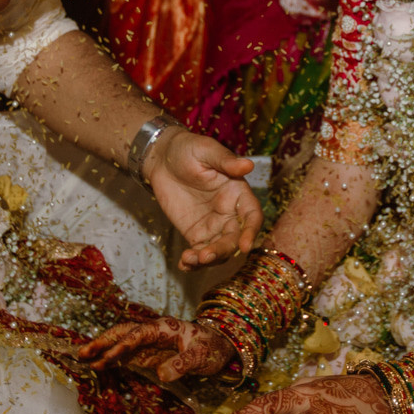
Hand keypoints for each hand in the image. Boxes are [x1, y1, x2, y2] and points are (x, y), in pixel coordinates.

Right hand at [79, 317, 236, 383]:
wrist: (220, 347)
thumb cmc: (212, 348)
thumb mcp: (201, 356)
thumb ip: (182, 364)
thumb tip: (161, 374)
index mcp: (164, 327)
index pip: (139, 334)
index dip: (124, 344)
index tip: (110, 356)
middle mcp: (152, 332)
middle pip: (123, 332)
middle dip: (103, 341)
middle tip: (83, 353)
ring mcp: (149, 343)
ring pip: (121, 342)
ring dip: (103, 349)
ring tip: (83, 359)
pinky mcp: (148, 354)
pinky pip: (126, 355)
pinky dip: (112, 359)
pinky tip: (99, 366)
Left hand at [143, 130, 260, 268]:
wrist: (161, 157)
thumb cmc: (188, 149)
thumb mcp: (206, 151)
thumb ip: (226, 161)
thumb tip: (249, 164)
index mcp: (238, 192)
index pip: (252, 215)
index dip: (251, 231)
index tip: (245, 245)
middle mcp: (230, 212)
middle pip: (234, 238)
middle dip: (223, 250)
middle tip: (206, 256)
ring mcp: (212, 225)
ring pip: (218, 249)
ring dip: (208, 259)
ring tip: (190, 260)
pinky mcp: (195, 233)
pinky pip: (198, 252)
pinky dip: (193, 262)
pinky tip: (184, 264)